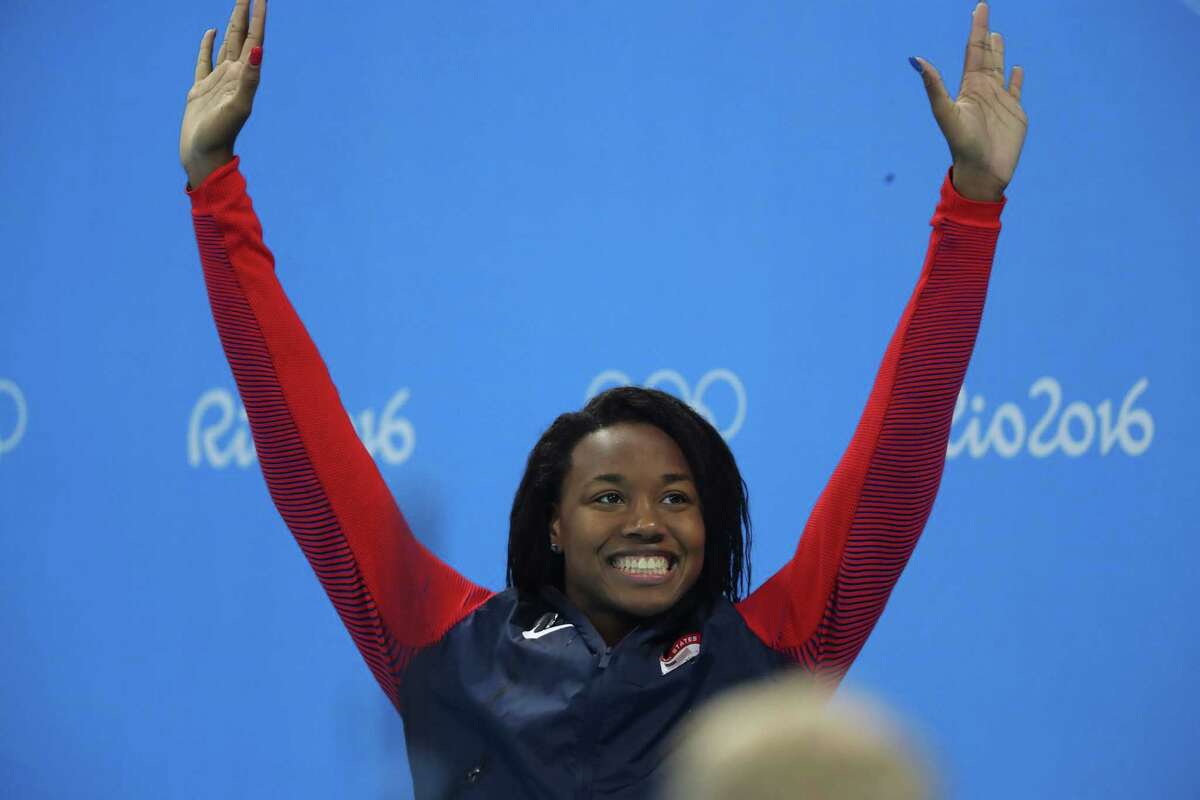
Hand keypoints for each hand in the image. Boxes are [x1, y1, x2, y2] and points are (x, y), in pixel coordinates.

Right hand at [179, 0, 267, 185]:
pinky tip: (210, 32)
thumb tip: (258, 50)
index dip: (258, 17)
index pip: (254, 39)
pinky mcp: (201, 88)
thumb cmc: (221, 135)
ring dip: (232, 24)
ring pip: (226, 44)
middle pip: (241, 36)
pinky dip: (207, 45)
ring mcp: (218, 80)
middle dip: (246, 13)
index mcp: (245, 76)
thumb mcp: (238, 106)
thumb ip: (250, 79)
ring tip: (238, 4)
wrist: (204, 155)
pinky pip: (205, 60)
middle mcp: (235, 75)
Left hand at [913, 2, 1027, 200]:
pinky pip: (1016, 90)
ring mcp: (1000, 101)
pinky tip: (1017, 68)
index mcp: (969, 88)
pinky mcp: (1014, 113)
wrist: (982, 173)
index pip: (973, 51)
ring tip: (997, 35)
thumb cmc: (963, 146)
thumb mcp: (946, 114)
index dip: (976, 29)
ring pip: (999, 69)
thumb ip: (934, 87)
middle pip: (985, 55)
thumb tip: (916, 59)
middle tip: (984, 10)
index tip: (979, 7)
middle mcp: (984, 91)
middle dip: (984, 33)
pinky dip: (1017, 78)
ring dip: (998, 52)